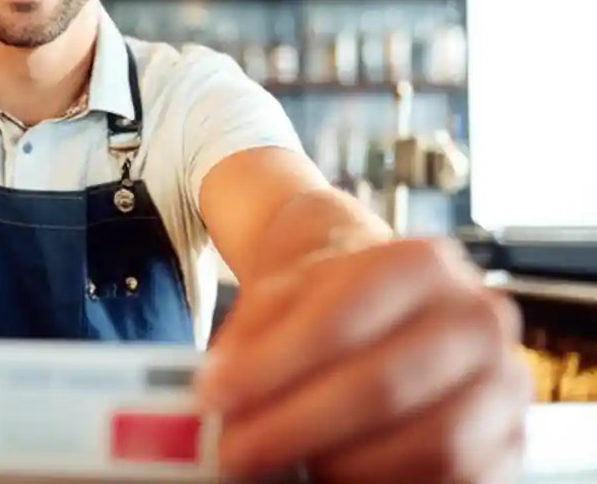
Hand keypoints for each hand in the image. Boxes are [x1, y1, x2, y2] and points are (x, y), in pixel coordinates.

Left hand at [196, 238, 533, 482]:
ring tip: (283, 464)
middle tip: (234, 451)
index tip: (214, 395)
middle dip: (295, 428)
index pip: (340, 318)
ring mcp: (504, 384)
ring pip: (432, 448)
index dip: (271, 365)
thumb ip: (252, 338)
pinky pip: (459, 483)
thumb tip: (220, 395)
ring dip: (344, 467)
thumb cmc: (327, 299)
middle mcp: (476, 318)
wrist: (380, 299)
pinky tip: (330, 479)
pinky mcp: (511, 444)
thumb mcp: (280, 293)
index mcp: (420, 264)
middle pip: (383, 387)